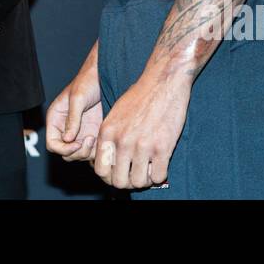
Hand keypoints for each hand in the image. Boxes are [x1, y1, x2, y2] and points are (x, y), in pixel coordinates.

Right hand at [45, 44, 102, 161]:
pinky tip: (101, 139)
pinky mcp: (92, 135)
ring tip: (94, 137)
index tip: (76, 144)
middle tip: (90, 140)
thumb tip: (67, 139)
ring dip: (86, 152)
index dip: (62, 149)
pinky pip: (91, 152)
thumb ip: (72, 119)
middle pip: (65, 153)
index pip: (52, 144)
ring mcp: (80, 133)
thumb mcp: (78, 98)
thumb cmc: (87, 82)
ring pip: (78, 155)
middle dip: (76, 152)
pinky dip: (96, 151)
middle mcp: (66, 129)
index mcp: (56, 119)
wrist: (104, 77)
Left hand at [94, 69, 188, 190]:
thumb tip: (109, 160)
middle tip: (135, 175)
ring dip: (144, 180)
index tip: (120, 173)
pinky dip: (159, 175)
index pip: (100, 170)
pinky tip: (160, 164)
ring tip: (148, 170)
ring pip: (138, 183)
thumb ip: (109, 137)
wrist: (163, 80)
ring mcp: (142, 145)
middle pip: (118, 181)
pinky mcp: (163, 147)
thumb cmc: (140, 95)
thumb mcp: (115, 114)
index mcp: (107, 132)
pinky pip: (158, 177)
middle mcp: (122, 141)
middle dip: (127, 182)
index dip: (110, 177)